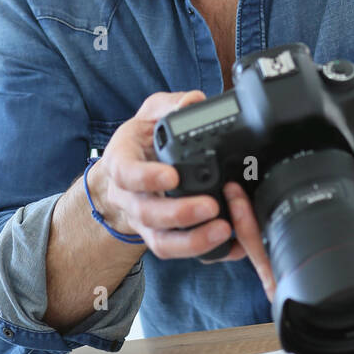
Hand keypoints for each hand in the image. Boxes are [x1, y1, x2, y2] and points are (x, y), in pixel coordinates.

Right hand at [90, 90, 233, 257]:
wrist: (128, 170)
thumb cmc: (141, 140)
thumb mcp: (151, 114)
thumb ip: (171, 105)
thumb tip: (193, 101)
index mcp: (121, 162)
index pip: (126, 173)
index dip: (147, 178)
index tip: (172, 176)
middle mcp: (129, 197)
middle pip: (147, 214)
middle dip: (179, 214)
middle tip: (211, 206)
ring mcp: (144, 222)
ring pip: (161, 242)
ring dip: (192, 241)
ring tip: (224, 230)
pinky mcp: (162, 237)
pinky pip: (179, 252)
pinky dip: (205, 252)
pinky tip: (231, 245)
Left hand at [210, 137, 353, 304]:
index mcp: (318, 279)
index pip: (271, 259)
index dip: (250, 232)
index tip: (240, 201)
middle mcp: (304, 278)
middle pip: (258, 253)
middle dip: (240, 220)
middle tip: (231, 189)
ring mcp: (299, 267)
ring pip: (261, 250)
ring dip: (245, 221)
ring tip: (234, 190)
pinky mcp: (301, 255)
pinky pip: (273, 243)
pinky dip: (260, 223)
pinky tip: (251, 201)